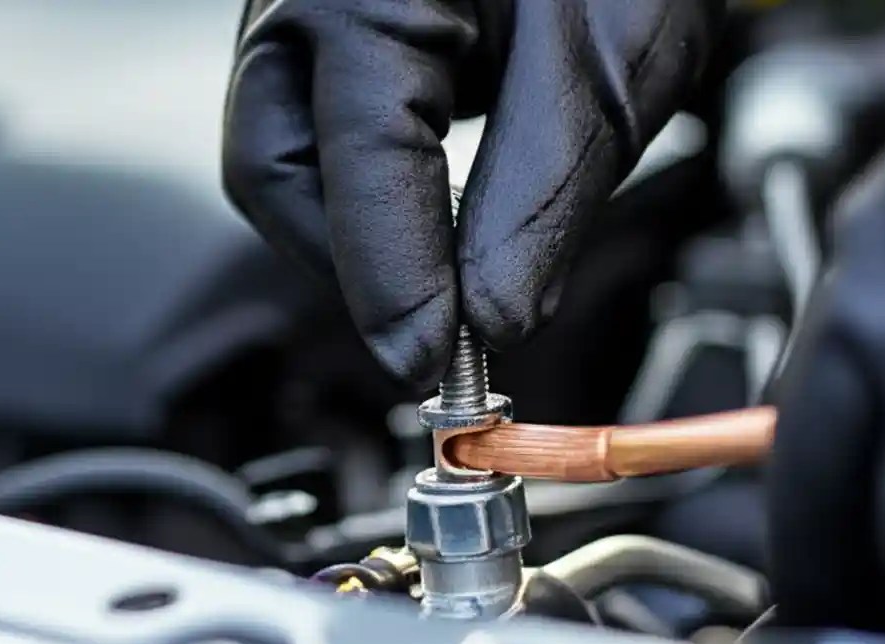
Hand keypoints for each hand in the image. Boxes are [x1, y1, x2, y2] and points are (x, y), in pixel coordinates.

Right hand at [223, 0, 721, 388]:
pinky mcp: (340, 21)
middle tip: (435, 334)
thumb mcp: (606, 66)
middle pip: (278, 170)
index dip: (395, 285)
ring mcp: (311, 3)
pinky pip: (323, 124)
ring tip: (441, 281)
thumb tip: (493, 319)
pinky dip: (372, 188)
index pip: (358, 168)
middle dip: (352, 268)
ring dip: (357, 235)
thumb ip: (541, 200)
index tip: (435, 367)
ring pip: (289, 155)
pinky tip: (432, 214)